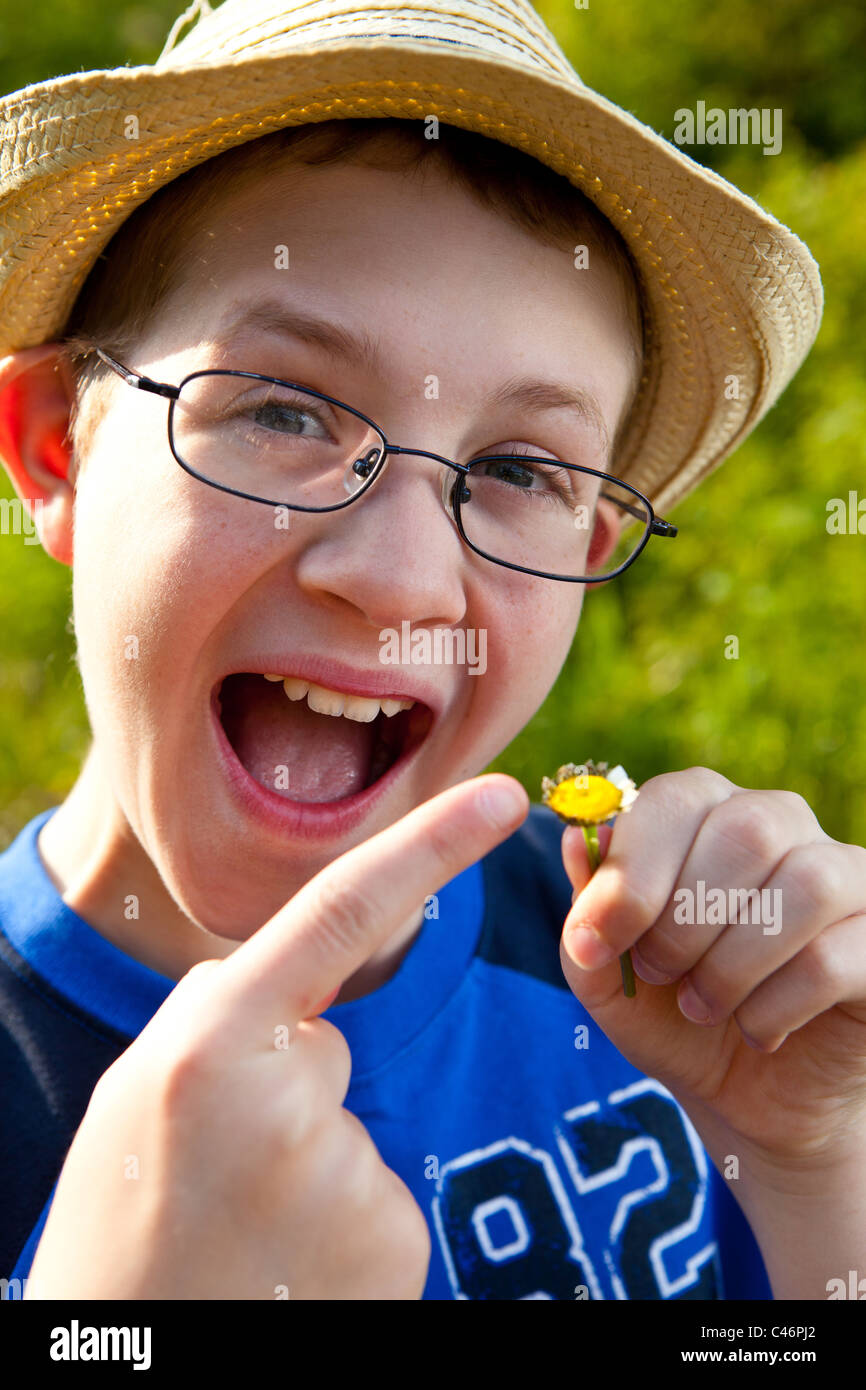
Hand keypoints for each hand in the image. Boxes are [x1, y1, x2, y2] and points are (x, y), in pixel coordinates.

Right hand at [24, 774, 528, 1299]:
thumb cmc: (122, 1228)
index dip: (430, 844)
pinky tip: (285, 1264)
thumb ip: (214, 1019)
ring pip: (352, 1121)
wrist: (128, 1380)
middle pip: (327, 1042)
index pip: (342, 912)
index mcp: (211, 1043)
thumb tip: (297, 986)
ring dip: (310, 1161)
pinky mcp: (391, 1236)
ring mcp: (347, 1173)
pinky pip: (379, 1188)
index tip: (503, 796)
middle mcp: (288, 1099)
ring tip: (239, 1229)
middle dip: (288, 1085)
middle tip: (215, 1171)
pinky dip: (341, 1218)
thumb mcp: (136, 1096)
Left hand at [558, 767, 865, 1182]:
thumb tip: (576, 841)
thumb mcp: (606, 974)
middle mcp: (782, 824)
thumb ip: (588, 909)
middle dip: (684, 919)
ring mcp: (845, 877)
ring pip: (805, 883)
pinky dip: (775, 1005)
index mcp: (706, 812)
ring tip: (702, 1005)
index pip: (677, 798)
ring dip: (733, 962)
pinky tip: (754, 1030)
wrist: (747, 1099)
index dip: (630, 870)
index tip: (595, 942)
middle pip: (747, 829)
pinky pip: (834, 955)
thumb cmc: (669, 1015)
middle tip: (659, 975)